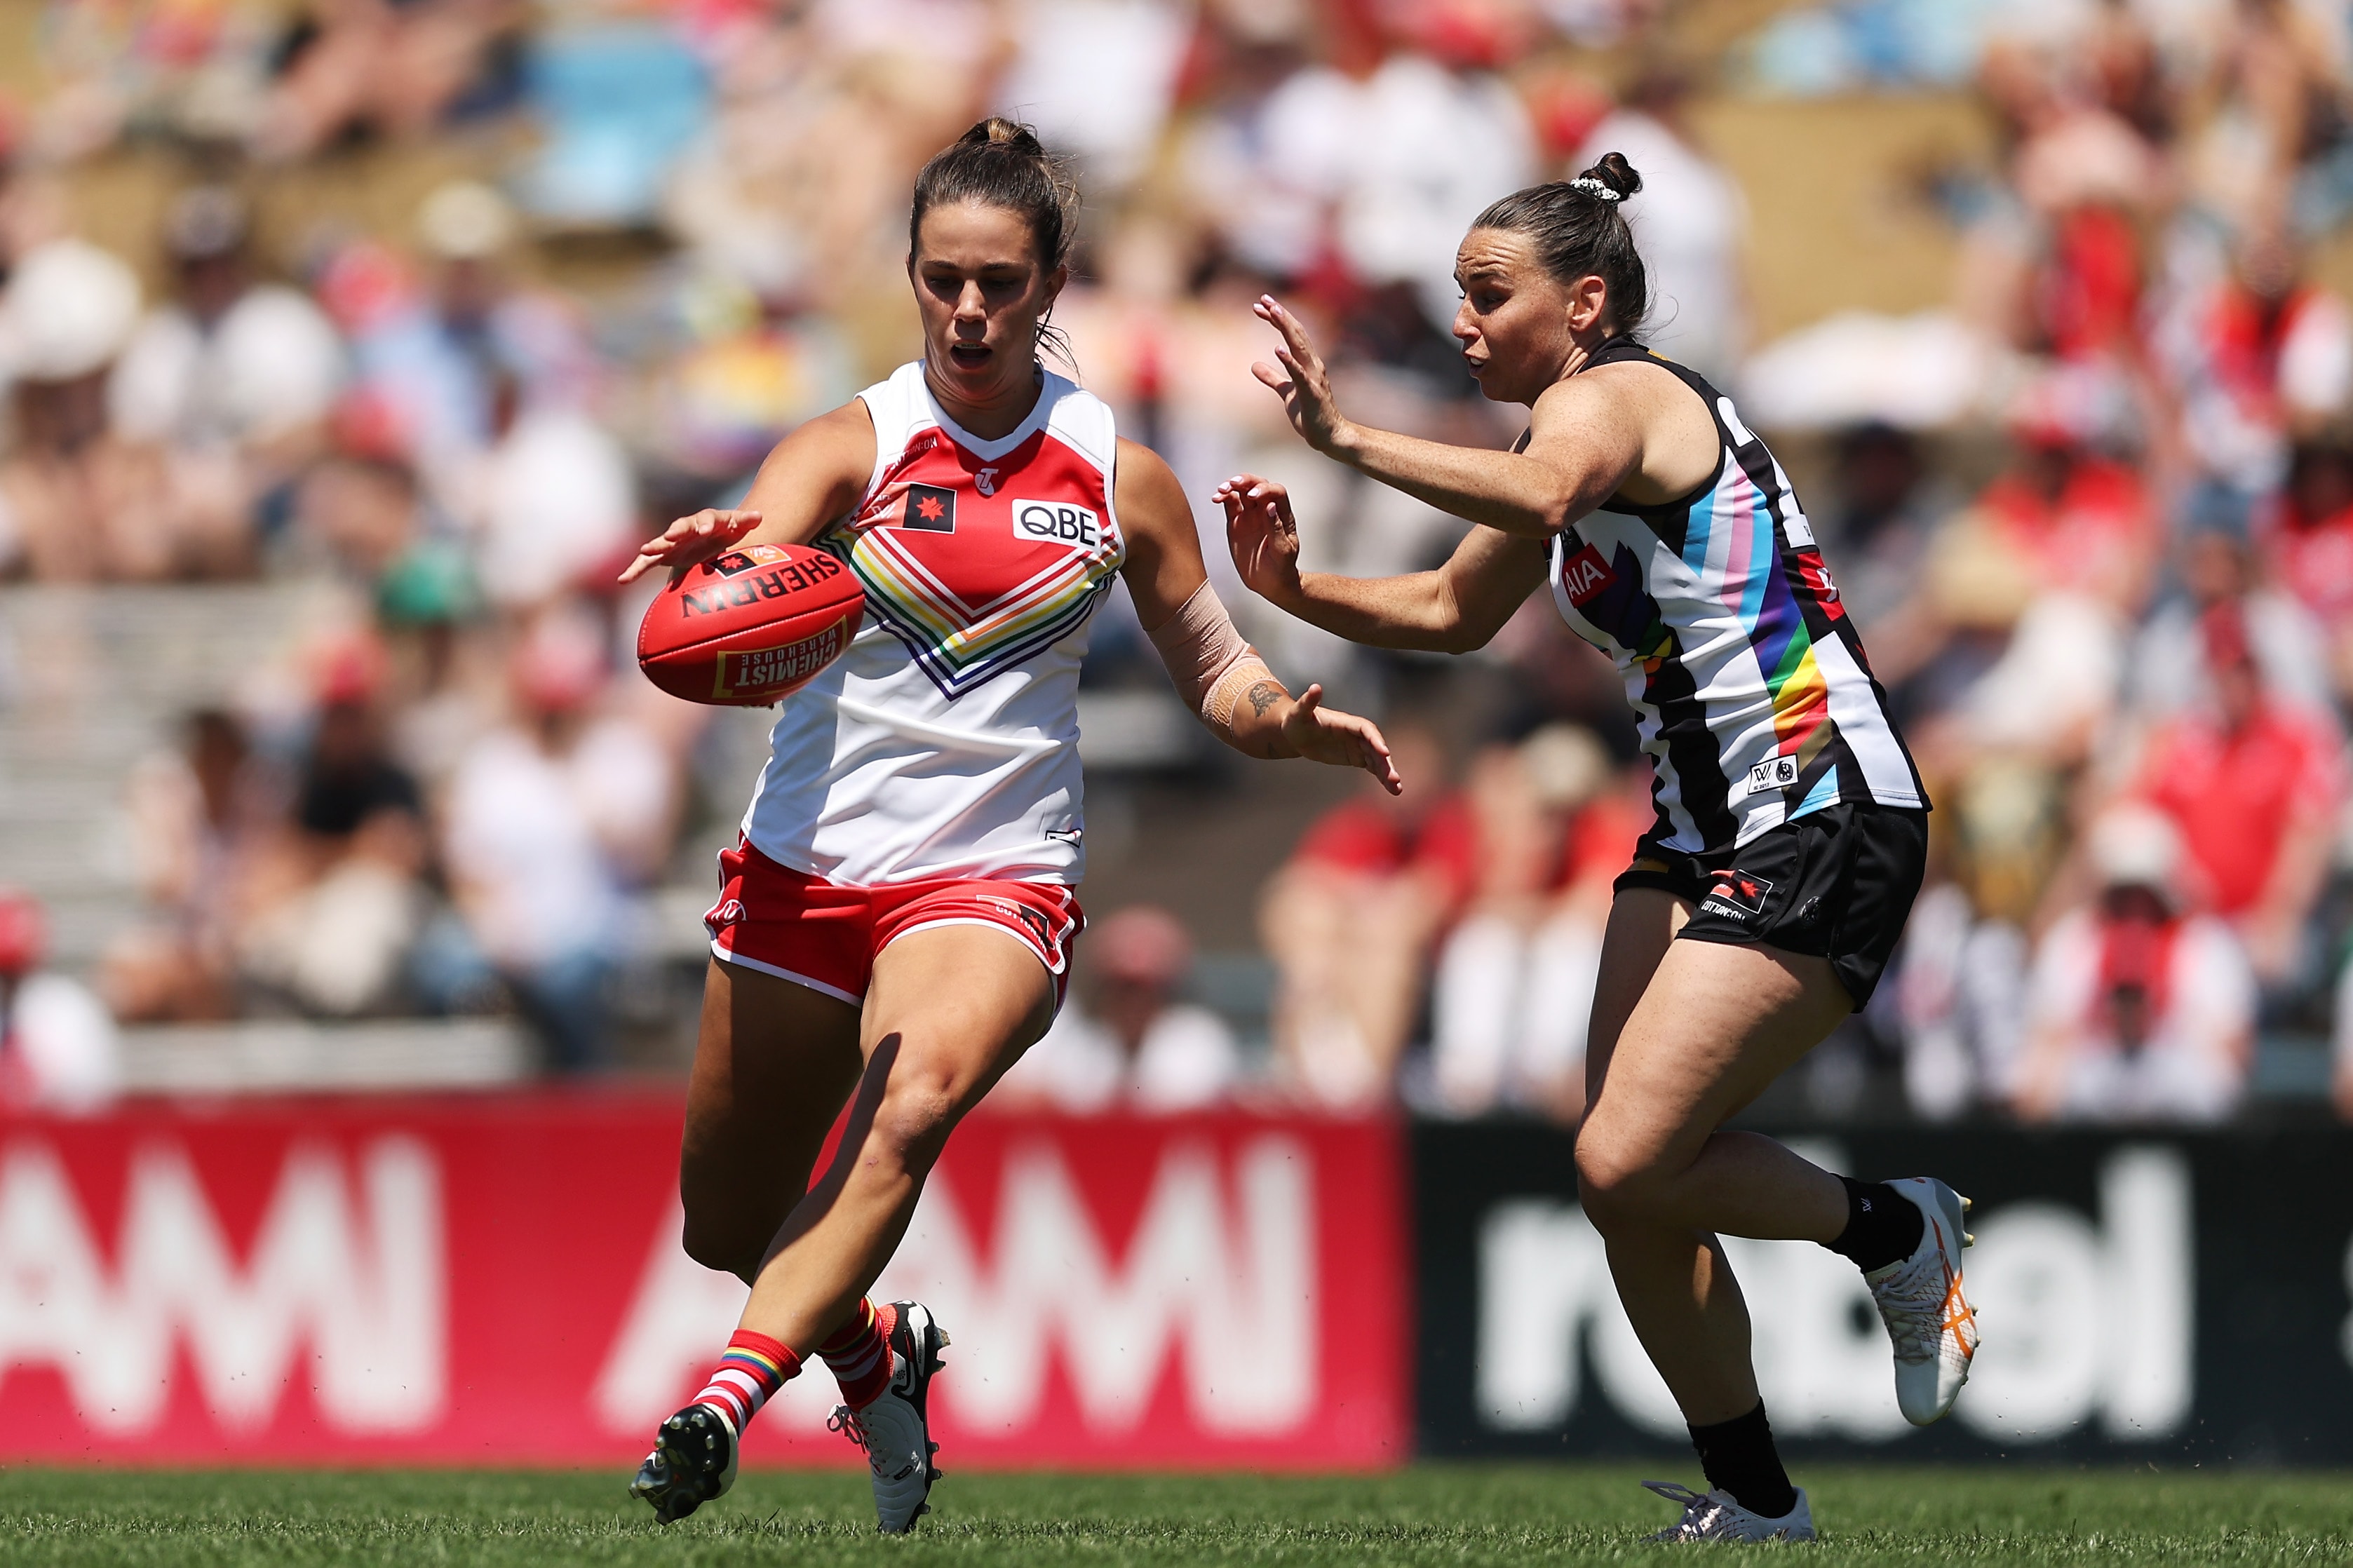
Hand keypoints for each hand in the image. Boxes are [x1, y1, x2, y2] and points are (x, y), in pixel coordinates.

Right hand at [618, 508, 763, 585]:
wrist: (714, 537)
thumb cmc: (728, 530)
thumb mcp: (739, 526)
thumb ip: (746, 521)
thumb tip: (759, 517)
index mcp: (705, 521)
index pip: (705, 519)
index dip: (705, 524)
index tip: (705, 529)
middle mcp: (686, 529)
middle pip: (679, 529)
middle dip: (675, 532)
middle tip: (670, 536)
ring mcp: (673, 542)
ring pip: (661, 544)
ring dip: (653, 548)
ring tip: (645, 552)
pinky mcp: (665, 555)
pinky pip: (647, 563)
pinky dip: (636, 570)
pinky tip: (623, 580)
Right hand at [1214, 472, 1303, 605]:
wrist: (1269, 582)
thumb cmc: (1281, 567)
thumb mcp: (1282, 551)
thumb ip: (1276, 529)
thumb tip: (1270, 507)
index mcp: (1282, 515)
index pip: (1276, 492)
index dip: (1265, 489)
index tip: (1254, 495)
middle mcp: (1266, 510)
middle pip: (1258, 485)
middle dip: (1246, 481)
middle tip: (1234, 484)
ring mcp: (1251, 515)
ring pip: (1242, 491)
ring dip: (1232, 486)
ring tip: (1222, 489)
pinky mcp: (1236, 522)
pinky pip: (1230, 504)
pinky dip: (1223, 498)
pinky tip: (1217, 498)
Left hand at [1250, 295, 1349, 453]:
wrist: (1328, 435)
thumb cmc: (1310, 413)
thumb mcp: (1286, 392)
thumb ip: (1272, 378)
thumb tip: (1255, 366)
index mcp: (1306, 363)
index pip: (1291, 334)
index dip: (1277, 319)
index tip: (1260, 305)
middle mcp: (1312, 365)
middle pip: (1296, 334)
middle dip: (1281, 315)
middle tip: (1264, 299)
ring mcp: (1313, 378)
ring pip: (1299, 347)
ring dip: (1286, 328)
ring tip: (1273, 312)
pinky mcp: (1311, 393)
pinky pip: (1299, 375)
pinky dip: (1289, 361)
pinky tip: (1278, 349)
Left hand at [1277, 682, 1400, 794]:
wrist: (1296, 732)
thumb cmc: (1296, 720)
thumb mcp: (1299, 713)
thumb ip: (1308, 701)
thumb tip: (1315, 687)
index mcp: (1347, 722)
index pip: (1366, 729)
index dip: (1376, 740)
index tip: (1385, 753)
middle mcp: (1356, 733)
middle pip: (1376, 747)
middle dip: (1385, 763)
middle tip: (1395, 779)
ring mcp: (1358, 746)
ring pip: (1377, 760)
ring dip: (1388, 773)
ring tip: (1397, 789)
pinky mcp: (1356, 757)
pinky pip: (1373, 767)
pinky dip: (1382, 777)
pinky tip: (1392, 789)